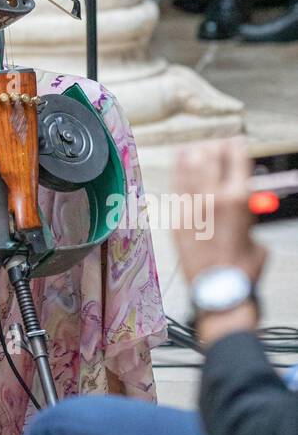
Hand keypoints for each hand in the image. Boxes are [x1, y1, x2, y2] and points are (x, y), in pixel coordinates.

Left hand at [171, 137, 266, 288]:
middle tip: (217, 145)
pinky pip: (176, 185)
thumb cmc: (242, 268)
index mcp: (238, 198)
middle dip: (215, 146)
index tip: (236, 144)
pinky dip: (179, 168)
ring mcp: (191, 205)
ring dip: (196, 153)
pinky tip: (180, 160)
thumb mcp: (256, 234)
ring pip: (189, 166)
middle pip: (211, 156)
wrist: (219, 290)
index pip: (236, 158)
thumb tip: (243, 206)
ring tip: (198, 148)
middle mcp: (213, 197)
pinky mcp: (177, 217)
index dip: (236, 146)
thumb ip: (248, 214)